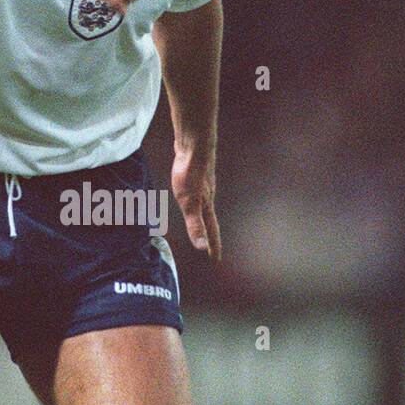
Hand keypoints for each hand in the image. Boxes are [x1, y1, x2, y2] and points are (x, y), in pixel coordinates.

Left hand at [171, 145, 220, 260]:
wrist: (194, 145)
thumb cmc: (191, 173)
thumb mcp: (189, 202)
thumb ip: (195, 225)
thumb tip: (201, 247)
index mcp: (206, 206)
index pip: (211, 231)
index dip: (213, 245)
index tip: (215, 259)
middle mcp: (208, 197)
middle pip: (210, 220)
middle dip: (210, 234)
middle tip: (210, 246)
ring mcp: (203, 186)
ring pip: (204, 206)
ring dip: (204, 218)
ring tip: (203, 224)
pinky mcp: (196, 175)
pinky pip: (197, 193)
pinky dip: (197, 202)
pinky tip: (192, 195)